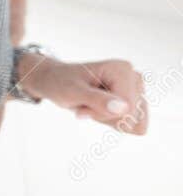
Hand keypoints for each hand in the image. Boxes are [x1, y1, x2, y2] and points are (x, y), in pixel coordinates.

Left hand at [18, 54, 148, 134]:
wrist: (56, 81)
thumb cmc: (61, 83)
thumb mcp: (72, 92)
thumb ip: (97, 100)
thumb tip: (125, 108)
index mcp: (122, 70)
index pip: (127, 108)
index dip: (102, 113)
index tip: (83, 102)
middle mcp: (135, 77)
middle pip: (130, 117)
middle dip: (104, 116)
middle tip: (84, 103)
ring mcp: (137, 90)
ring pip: (132, 123)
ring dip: (107, 119)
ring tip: (91, 104)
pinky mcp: (135, 101)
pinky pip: (131, 125)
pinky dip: (111, 121)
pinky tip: (98, 109)